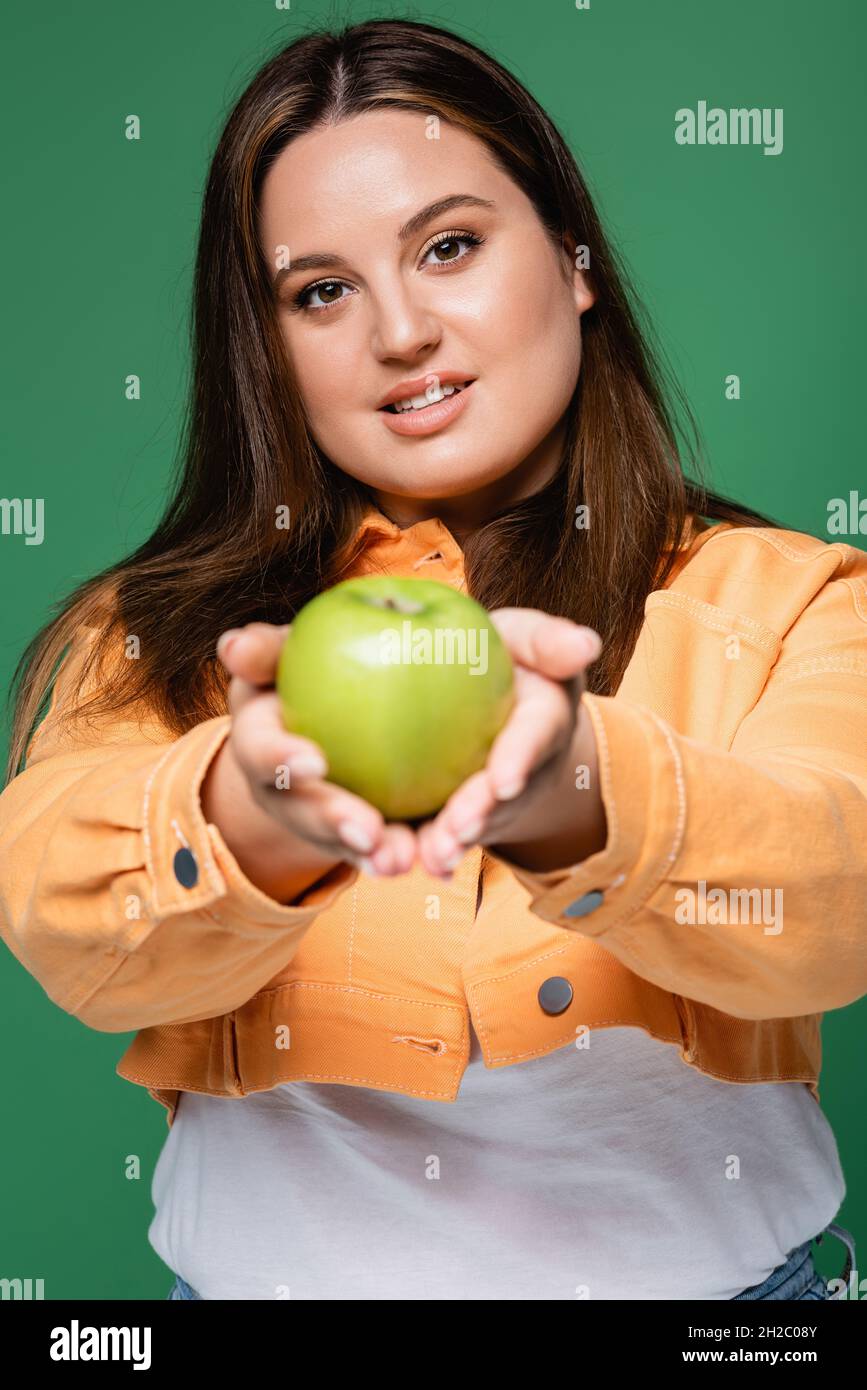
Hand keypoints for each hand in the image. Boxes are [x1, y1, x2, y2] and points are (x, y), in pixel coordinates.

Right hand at [216, 622, 416, 876]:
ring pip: (345, 841)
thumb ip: (265, 649)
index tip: (315, 762)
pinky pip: (387, 843)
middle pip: (303, 813)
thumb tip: (234, 646)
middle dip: (333, 824)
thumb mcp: (283, 653)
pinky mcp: (365, 829)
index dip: (281, 760)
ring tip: (401, 859)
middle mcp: (282, 792)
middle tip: (367, 831)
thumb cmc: (304, 669)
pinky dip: (412, 850)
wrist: (336, 705)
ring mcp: (322, 817)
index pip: (260, 752)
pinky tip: (438, 857)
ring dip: (372, 852)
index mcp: (258, 742)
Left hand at [414, 609, 604, 878]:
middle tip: (460, 827)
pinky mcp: (454, 814)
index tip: (505, 779)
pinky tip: (397, 863)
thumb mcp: (523, 638)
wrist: (479, 699)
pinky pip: (438, 834)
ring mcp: (491, 800)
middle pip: (503, 795)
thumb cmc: (501, 659)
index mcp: (544, 720)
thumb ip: (547, 640)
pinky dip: (424, 849)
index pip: (534, 736)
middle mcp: (523, 769)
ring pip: (471, 824)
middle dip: (483, 813)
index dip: (520, 757)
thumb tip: (587, 644)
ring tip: (433, 854)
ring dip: (453, 842)